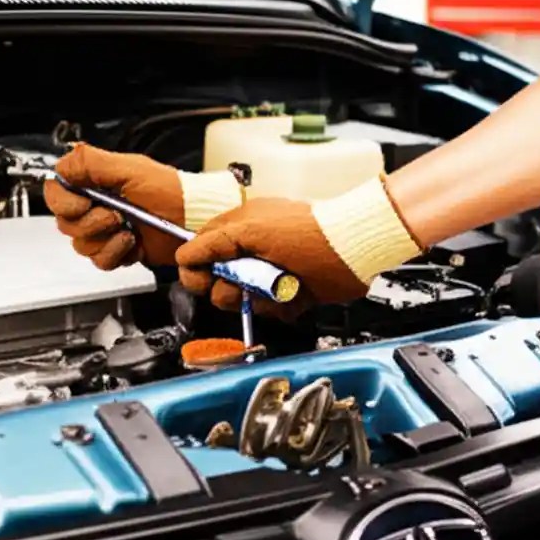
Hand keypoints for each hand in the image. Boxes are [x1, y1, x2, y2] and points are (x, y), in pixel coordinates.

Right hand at [43, 143, 243, 268]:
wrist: (192, 219)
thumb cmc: (170, 191)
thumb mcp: (132, 169)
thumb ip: (92, 163)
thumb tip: (64, 164)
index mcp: (94, 182)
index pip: (55, 192)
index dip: (64, 202)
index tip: (84, 202)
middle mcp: (95, 206)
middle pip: (65, 223)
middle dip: (92, 222)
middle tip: (117, 215)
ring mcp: (104, 230)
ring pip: (82, 245)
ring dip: (106, 239)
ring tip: (128, 228)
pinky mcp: (115, 250)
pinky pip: (100, 261)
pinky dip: (115, 253)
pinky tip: (132, 242)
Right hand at [175, 178, 421, 318]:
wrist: (353, 250)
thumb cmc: (311, 232)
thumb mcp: (251, 229)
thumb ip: (213, 242)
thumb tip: (185, 256)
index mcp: (241, 229)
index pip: (200, 252)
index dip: (197, 269)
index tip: (202, 278)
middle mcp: (253, 252)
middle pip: (218, 283)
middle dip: (229, 287)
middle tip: (245, 281)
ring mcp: (271, 274)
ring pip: (243, 301)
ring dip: (256, 299)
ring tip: (276, 287)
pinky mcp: (289, 295)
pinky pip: (270, 311)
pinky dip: (280, 307)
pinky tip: (293, 295)